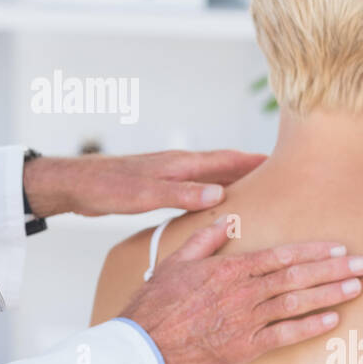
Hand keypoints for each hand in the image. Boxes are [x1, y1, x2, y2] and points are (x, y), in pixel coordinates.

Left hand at [22, 149, 265, 217]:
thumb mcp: (146, 194)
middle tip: (282, 181)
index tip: (286, 163)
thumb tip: (220, 193)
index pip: (228, 159)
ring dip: (235, 182)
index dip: (256, 161)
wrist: (76, 185)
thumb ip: (182, 193)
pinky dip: (213, 193)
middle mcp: (180, 166)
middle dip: (253, 171)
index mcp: (181, 164)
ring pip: (211, 177)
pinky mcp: (159, 187)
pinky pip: (196, 189)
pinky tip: (215, 205)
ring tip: (258, 194)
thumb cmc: (107, 187)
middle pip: (225, 166)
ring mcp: (170, 175)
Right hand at [119, 216, 362, 363]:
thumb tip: (228, 220)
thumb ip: (206, 239)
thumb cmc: (158, 301)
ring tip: (355, 287)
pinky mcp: (245, 347)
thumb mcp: (177, 261)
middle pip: (296, 277)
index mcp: (230, 269)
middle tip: (362, 264)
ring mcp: (246, 320)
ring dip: (329, 294)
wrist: (146, 342)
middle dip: (333, 270)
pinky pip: (285, 335)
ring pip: (296, 303)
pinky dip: (310, 327)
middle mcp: (243, 292)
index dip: (313, 252)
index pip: (280, 256)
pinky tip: (331, 320)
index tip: (338, 248)